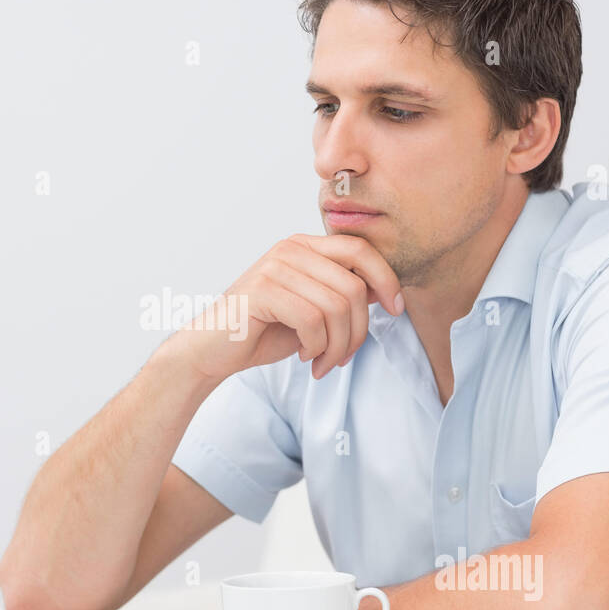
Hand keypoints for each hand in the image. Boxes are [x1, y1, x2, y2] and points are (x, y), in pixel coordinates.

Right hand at [165, 233, 403, 384]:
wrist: (211, 349)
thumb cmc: (262, 331)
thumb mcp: (312, 311)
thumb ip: (341, 296)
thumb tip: (384, 294)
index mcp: (304, 247)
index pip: (360, 250)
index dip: (386, 279)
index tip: (396, 310)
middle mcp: (290, 248)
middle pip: (352, 286)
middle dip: (358, 332)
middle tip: (343, 358)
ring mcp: (274, 266)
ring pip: (336, 307)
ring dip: (337, 346)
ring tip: (323, 362)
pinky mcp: (261, 290)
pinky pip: (312, 320)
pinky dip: (316, 347)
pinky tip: (305, 357)